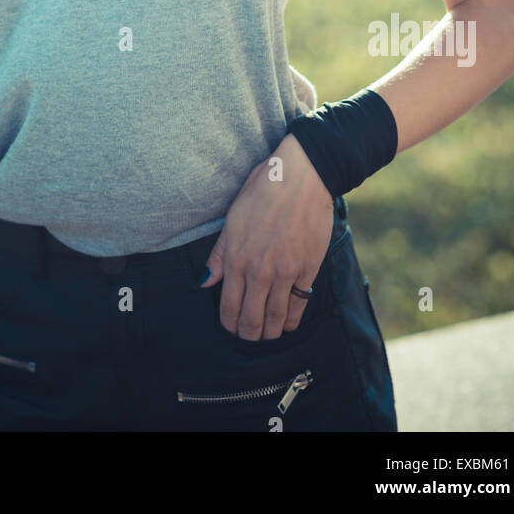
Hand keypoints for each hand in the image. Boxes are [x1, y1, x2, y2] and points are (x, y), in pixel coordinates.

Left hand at [199, 133, 334, 339]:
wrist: (301, 177)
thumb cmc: (263, 190)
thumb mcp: (232, 218)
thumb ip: (219, 255)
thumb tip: (204, 282)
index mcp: (237, 258)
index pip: (229, 306)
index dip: (228, 324)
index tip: (230, 328)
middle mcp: (260, 271)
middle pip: (252, 319)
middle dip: (248, 334)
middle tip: (248, 336)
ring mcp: (286, 272)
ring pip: (276, 318)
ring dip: (271, 333)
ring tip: (268, 334)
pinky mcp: (309, 269)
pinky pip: (300, 304)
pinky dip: (293, 320)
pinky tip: (289, 323)